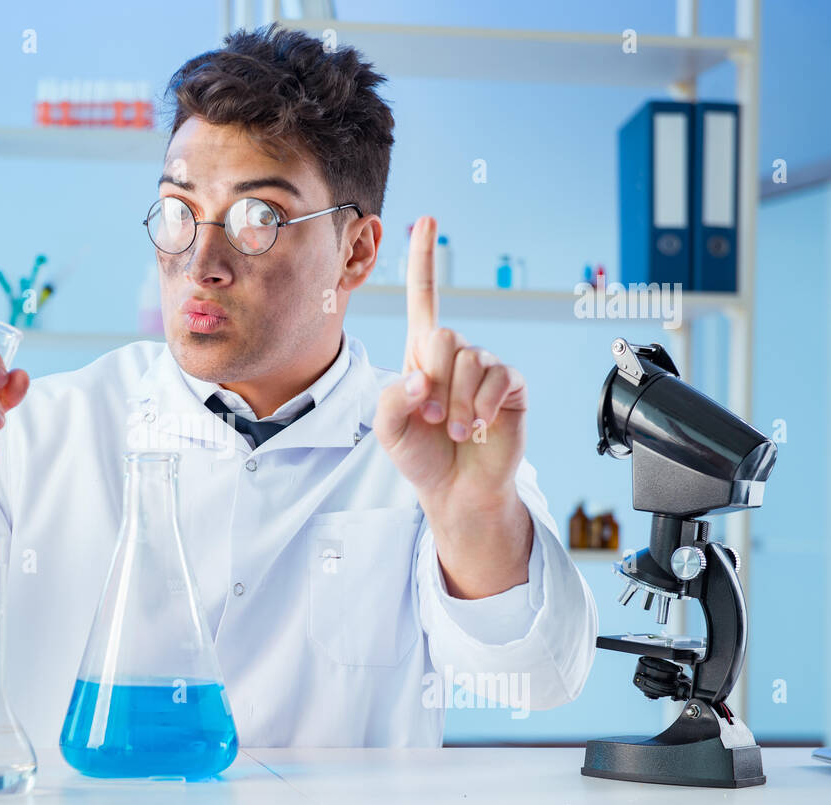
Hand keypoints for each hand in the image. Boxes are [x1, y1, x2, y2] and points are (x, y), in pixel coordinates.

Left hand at [374, 216, 527, 518]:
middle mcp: (456, 354)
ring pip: (467, 361)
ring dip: (456, 403)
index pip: (425, 298)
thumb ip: (392, 399)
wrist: (455, 489)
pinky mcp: (511, 386)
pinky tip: (476, 429)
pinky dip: (480, 407)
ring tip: (454, 431)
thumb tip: (422, 378)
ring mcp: (486, 367)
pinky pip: (496, 378)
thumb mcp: (388, 429)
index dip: (424, 260)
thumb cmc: (421, 455)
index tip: (427, 221)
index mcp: (422, 354)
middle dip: (433, 381)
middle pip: (443, 337)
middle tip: (432, 417)